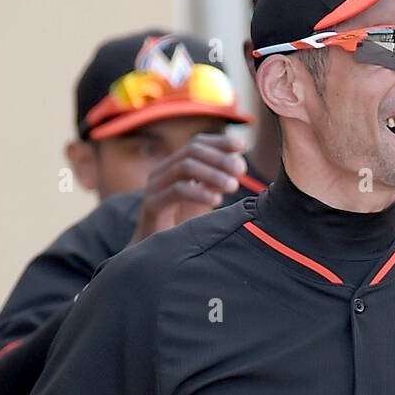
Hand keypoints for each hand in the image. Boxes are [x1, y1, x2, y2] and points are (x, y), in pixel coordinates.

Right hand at [131, 133, 247, 242]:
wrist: (155, 254)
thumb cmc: (181, 225)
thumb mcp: (203, 200)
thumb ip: (217, 182)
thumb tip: (239, 164)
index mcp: (174, 167)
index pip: (196, 143)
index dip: (219, 141)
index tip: (242, 144)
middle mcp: (162, 172)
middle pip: (192, 150)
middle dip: (220, 158)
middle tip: (240, 171)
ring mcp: (155, 187)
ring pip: (185, 167)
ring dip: (213, 174)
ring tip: (233, 186)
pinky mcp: (152, 204)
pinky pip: (177, 191)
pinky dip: (200, 193)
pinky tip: (216, 201)